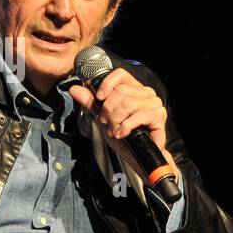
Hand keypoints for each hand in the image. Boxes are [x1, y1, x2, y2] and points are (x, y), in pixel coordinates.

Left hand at [68, 68, 178, 182]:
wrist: (138, 158)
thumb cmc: (124, 137)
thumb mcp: (103, 118)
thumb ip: (90, 103)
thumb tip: (74, 88)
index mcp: (133, 89)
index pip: (120, 75)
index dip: (106, 84)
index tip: (99, 98)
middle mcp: (145, 93)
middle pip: (120, 91)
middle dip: (108, 110)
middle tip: (106, 123)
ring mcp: (153, 103)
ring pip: (127, 103)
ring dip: (115, 120)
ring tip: (114, 130)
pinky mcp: (158, 115)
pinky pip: (136, 116)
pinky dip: (125, 127)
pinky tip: (122, 134)